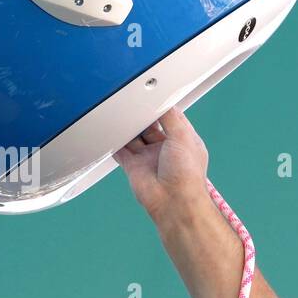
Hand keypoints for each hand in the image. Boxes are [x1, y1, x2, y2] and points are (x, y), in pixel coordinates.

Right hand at [113, 107, 209, 221]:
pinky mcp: (134, 167)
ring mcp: (149, 158)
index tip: (152, 94)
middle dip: (142, 115)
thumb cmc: (187, 175)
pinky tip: (110, 132)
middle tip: (132, 102)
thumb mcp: (183, 136)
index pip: (170, 117)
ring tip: (120, 113)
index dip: (161, 106)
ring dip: (128, 127)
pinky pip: (121, 151)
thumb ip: (171, 117)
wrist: (173, 202)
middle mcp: (165, 148)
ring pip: (134, 137)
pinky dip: (115, 143)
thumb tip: (162, 102)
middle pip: (149, 125)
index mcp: (182, 140)